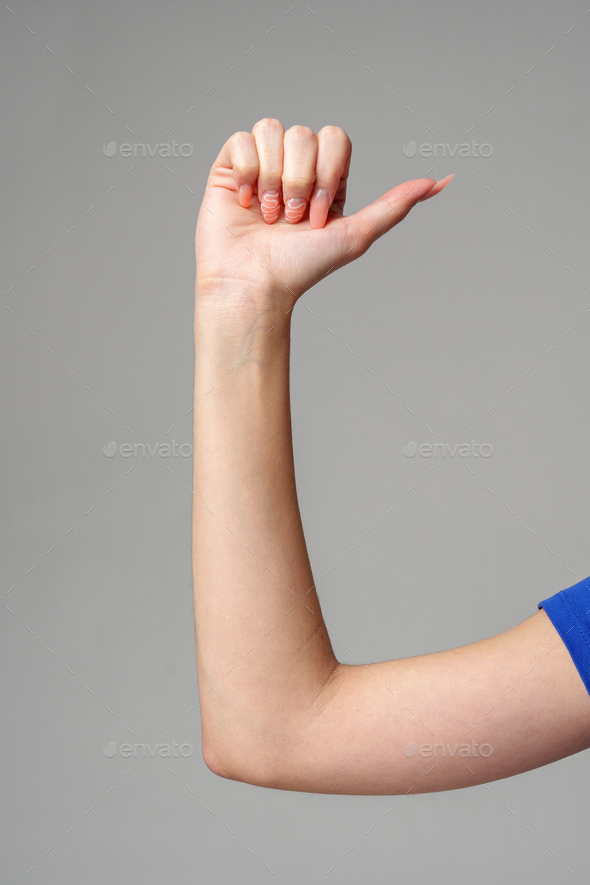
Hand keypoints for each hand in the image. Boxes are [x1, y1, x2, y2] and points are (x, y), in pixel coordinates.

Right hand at [195, 118, 451, 311]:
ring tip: (266, 216)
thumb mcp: (356, 236)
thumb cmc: (301, 268)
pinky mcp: (230, 168)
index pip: (335, 138)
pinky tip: (245, 203)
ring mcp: (262, 165)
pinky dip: (247, 173)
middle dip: (300, 182)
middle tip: (291, 220)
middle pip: (304, 135)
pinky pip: (242, 139)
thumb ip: (396, 205)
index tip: (318, 217)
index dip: (327, 173)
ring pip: (272, 131)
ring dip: (272, 180)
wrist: (253, 286)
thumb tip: (443, 181)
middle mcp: (295, 167)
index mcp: (325, 178)